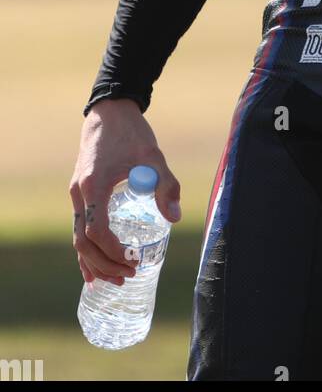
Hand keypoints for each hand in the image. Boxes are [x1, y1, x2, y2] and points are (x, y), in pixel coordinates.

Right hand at [70, 98, 181, 286]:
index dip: (113, 251)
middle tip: (128, 276)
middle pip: (82, 242)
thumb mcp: (153, 156)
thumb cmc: (131, 132)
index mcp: (93, 186)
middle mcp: (78, 194)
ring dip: (94, 262)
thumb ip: (166, 184)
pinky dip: (86, 250)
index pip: (96, 231)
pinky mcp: (80, 193)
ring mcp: (76, 194)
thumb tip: (175, 218)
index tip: (133, 260)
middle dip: (104, 264)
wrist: (109, 111)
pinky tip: (95, 266)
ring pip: (77, 238)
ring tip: (115, 280)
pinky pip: (78, 228)